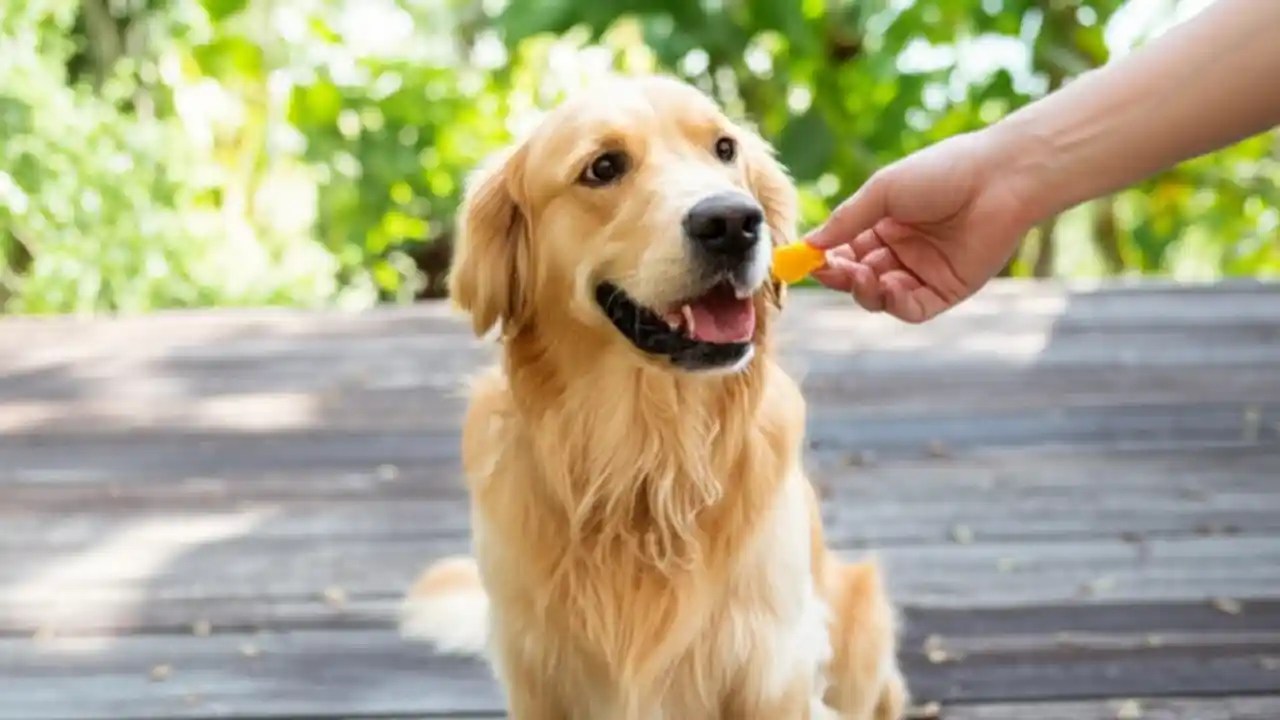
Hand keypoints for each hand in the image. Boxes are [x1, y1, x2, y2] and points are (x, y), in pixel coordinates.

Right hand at [805, 128, 1039, 322]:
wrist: (1001, 178)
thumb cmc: (943, 172)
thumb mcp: (883, 190)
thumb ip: (847, 220)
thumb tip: (809, 245)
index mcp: (886, 223)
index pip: (846, 250)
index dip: (825, 258)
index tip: (805, 261)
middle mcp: (903, 250)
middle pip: (859, 276)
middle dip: (840, 276)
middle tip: (826, 271)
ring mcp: (924, 272)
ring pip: (880, 296)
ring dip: (864, 290)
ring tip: (862, 274)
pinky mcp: (948, 290)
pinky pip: (911, 309)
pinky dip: (894, 303)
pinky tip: (889, 287)